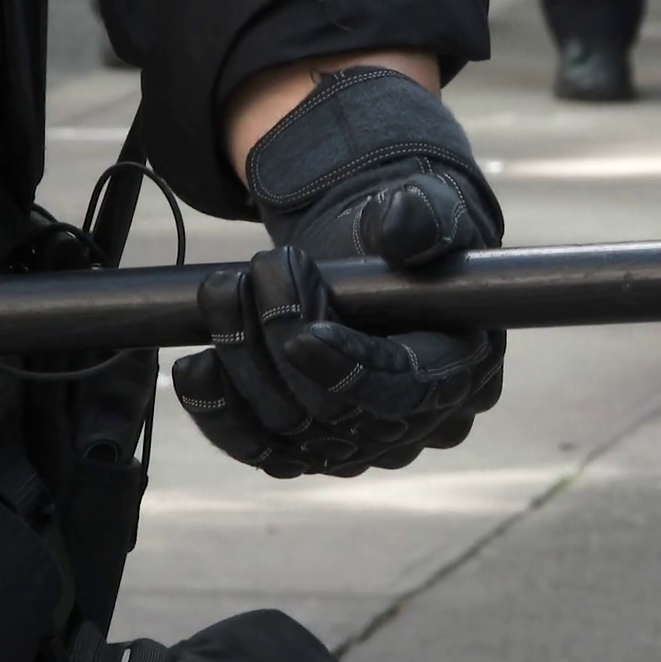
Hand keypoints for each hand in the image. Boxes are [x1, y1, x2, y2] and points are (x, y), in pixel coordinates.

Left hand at [171, 68, 504, 477]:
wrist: (369, 252)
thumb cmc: (407, 235)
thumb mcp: (429, 209)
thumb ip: (424, 217)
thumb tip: (402, 230)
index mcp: (465, 371)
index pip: (405, 392)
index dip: (348, 371)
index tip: (299, 335)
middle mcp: (421, 424)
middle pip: (339, 416)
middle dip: (282, 343)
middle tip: (255, 271)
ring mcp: (365, 444)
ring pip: (293, 435)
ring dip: (243, 366)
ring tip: (221, 292)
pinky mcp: (315, 448)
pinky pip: (263, 451)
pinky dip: (221, 416)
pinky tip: (195, 370)